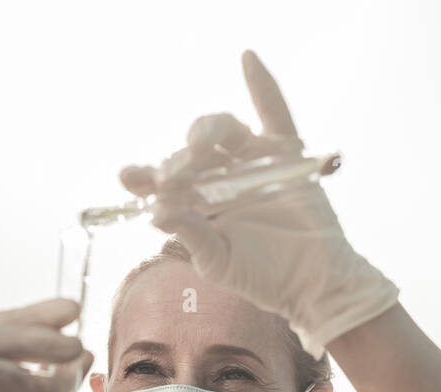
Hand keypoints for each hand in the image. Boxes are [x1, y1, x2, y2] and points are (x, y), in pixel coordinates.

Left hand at [118, 50, 398, 358]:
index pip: (164, 183)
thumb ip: (189, 234)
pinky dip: (262, 85)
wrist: (312, 282)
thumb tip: (155, 213)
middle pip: (191, 154)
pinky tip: (248, 60)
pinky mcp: (285, 153)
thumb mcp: (218, 260)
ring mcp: (252, 162)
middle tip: (174, 174)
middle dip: (178, 160)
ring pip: (222, 132)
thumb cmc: (262, 277)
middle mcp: (222, 178)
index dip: (145, 176)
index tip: (128, 177)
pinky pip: (274, 113)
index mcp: (199, 204)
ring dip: (207, 131)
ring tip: (198, 147)